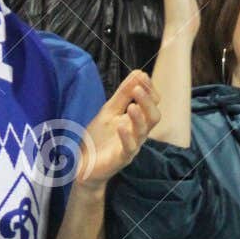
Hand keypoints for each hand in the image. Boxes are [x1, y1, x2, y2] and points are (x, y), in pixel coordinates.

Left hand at [78, 70, 159, 185]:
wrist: (85, 165)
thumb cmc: (99, 138)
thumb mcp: (109, 111)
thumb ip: (123, 94)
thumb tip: (139, 73)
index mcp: (136, 120)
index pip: (152, 103)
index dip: (149, 90)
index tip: (142, 76)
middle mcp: (138, 133)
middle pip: (154, 116)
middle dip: (148, 101)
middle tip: (137, 89)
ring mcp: (131, 146)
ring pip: (144, 132)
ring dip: (139, 117)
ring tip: (132, 106)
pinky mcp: (121, 159)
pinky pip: (129, 148)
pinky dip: (126, 136)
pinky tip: (121, 126)